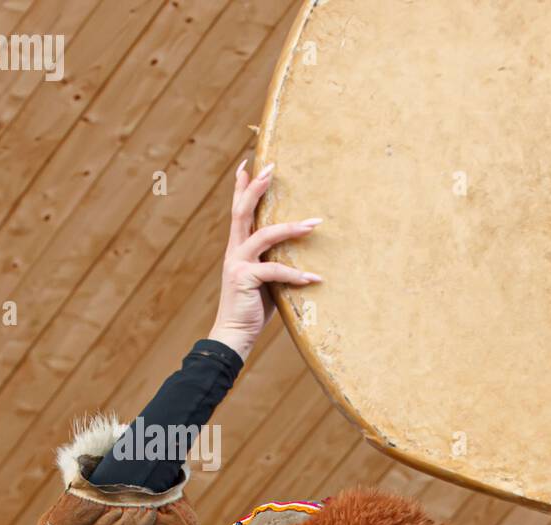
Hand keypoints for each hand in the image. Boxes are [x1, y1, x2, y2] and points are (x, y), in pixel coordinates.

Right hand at [207, 160, 323, 359]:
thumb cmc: (253, 308)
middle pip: (243, 210)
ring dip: (290, 228)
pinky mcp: (245, 279)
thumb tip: (296, 255)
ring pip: (264, 235)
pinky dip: (296, 275)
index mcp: (238, 247)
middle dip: (257, 187)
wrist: (235, 334)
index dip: (241, 186)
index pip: (239, 210)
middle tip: (272, 168)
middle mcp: (234, 250)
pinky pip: (275, 271)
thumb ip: (273, 263)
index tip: (249, 163)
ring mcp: (238, 263)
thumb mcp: (264, 281)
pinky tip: (315, 279)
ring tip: (314, 224)